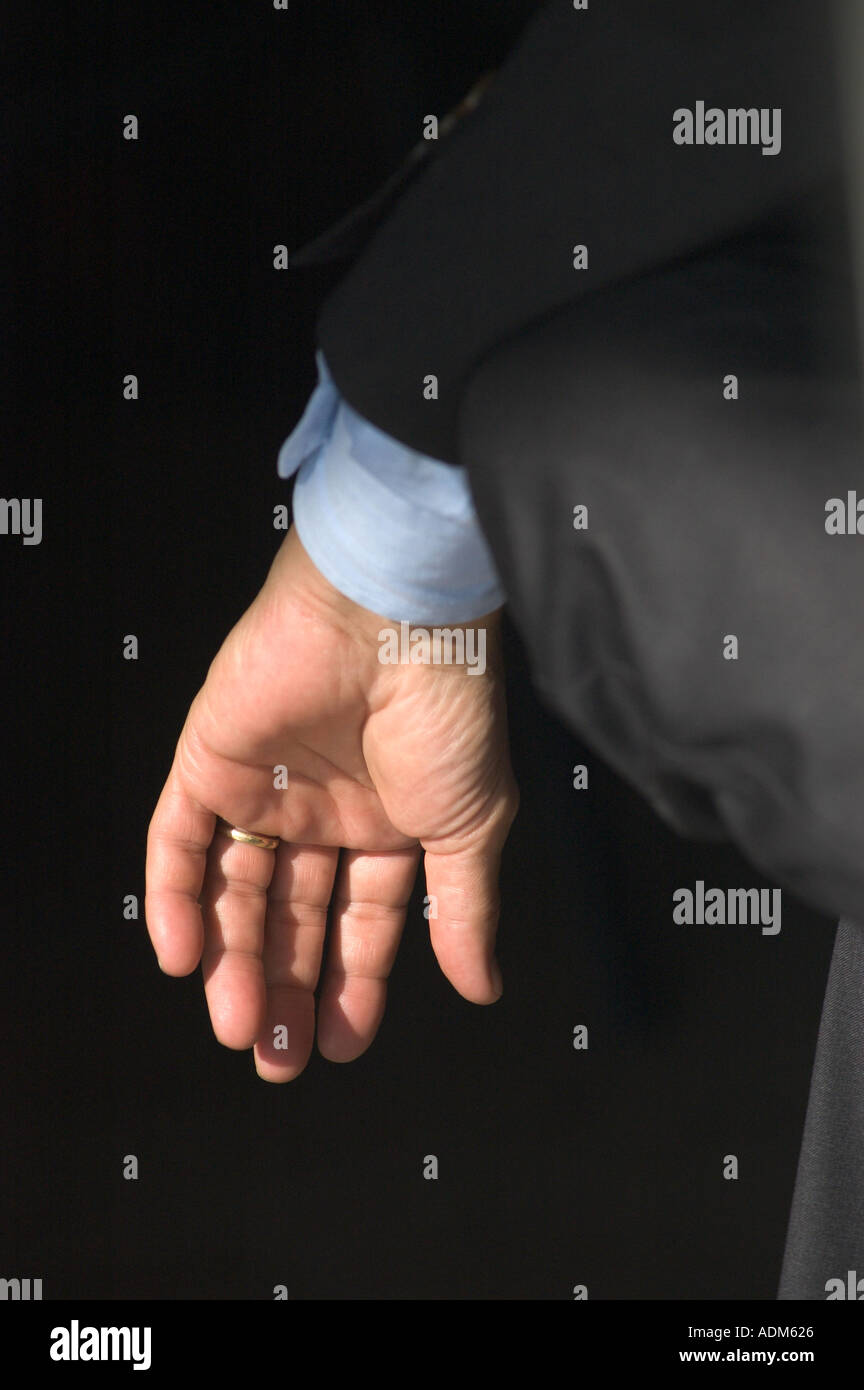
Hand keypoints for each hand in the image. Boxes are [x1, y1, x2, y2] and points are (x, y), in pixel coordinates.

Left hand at [145, 526, 518, 1080]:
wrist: (395, 616)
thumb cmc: (449, 707)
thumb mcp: (471, 827)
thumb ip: (466, 911)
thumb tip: (483, 986)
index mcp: (390, 822)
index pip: (362, 919)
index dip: (351, 982)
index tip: (340, 1042)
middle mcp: (325, 808)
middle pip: (294, 916)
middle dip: (287, 987)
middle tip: (279, 1054)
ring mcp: (265, 785)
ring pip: (235, 889)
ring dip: (233, 961)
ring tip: (241, 1027)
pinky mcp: (211, 757)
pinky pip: (177, 839)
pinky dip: (174, 899)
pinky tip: (184, 959)